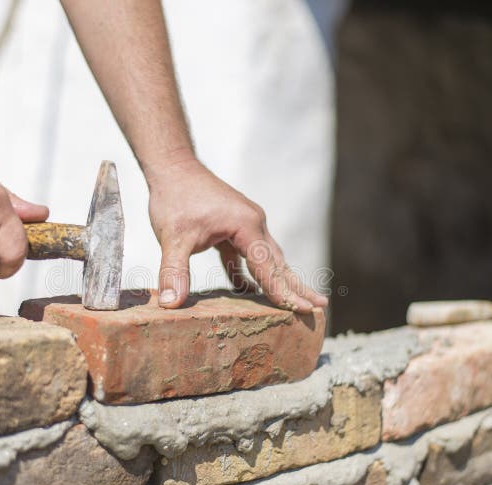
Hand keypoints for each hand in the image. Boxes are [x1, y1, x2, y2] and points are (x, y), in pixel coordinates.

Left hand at [145, 156, 327, 312]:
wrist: (172, 165)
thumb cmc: (174, 198)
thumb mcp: (173, 238)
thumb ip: (174, 271)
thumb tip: (171, 304)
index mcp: (247, 226)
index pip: (269, 268)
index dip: (284, 293)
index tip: (302, 311)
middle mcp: (254, 223)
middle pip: (279, 263)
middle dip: (298, 287)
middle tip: (320, 309)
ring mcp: (246, 224)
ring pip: (267, 259)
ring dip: (280, 281)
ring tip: (297, 302)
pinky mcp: (233, 227)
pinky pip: (248, 255)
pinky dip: (251, 274)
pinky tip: (249, 292)